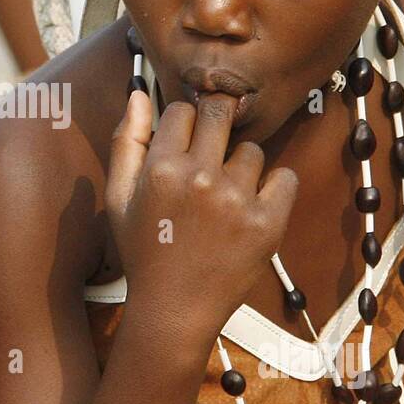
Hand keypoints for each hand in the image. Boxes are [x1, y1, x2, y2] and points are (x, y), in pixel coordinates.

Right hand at [106, 89, 297, 348]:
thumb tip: (139, 93)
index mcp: (161, 168)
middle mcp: (200, 177)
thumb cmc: (143, 251)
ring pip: (251, 150)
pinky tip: (251, 207)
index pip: (183, 109)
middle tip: (212, 153)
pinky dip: (273, 187)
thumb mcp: (118, 198)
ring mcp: (237, 200)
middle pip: (222, 111)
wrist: (173, 310)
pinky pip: (284, 177)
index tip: (185, 145)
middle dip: (217, 123)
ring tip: (224, 198)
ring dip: (240, 166)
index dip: (184, 124)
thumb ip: (126, 142)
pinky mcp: (267, 223)